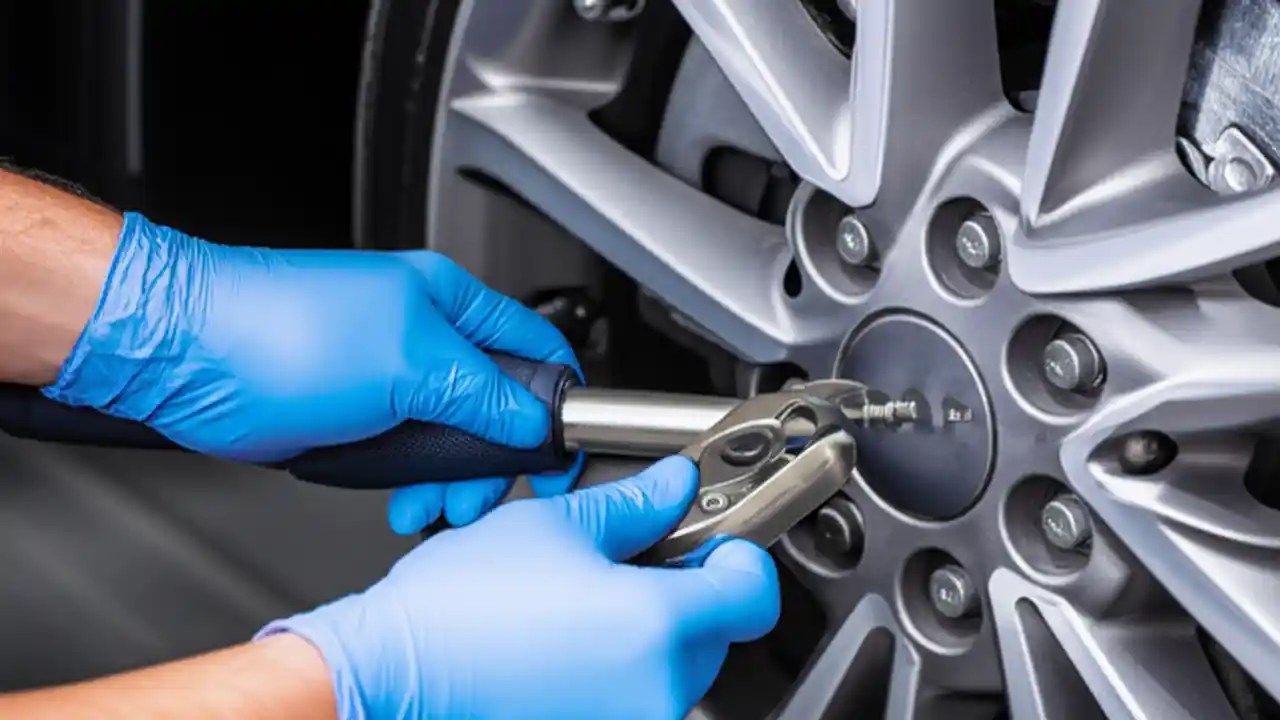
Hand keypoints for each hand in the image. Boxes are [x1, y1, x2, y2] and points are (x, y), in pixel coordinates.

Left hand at [44, 213, 579, 500]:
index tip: (561, 454)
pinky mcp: (357, 409)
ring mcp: (390, 372)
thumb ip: (481, 391)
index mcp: (448, 300)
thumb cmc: (276, 334)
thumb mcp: (405, 362)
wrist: (182, 354)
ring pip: (453, 434)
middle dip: (495, 458)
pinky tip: (398, 499)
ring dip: (449, 478)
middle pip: (498, 402)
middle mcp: (425, 332)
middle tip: (478, 495)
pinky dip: (411, 481)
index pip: (536, 348)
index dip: (558, 402)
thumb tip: (533, 419)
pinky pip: (408, 450)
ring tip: (428, 504)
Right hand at [259, 457, 780, 719]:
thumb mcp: (554, 526)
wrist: (392, 674)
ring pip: (682, 664)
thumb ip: (635, 505)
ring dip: (654, 627)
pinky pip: (641, 694)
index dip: (738, 553)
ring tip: (590, 597)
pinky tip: (575, 636)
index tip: (712, 537)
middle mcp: (656, 690)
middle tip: (636, 557)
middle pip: (720, 628)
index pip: (754, 591)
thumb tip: (677, 487)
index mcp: (655, 626)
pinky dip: (624, 665)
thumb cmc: (457, 609)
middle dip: (690, 587)